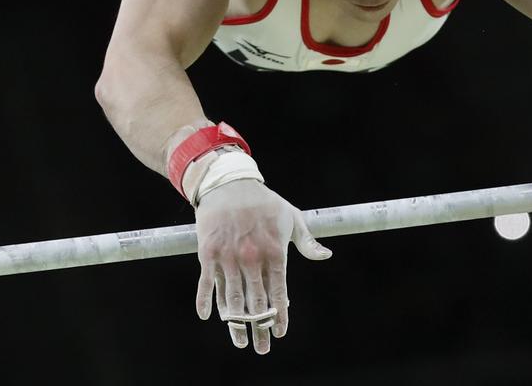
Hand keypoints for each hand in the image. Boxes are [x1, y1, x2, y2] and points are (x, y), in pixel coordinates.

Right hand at [194, 179, 331, 352]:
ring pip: (231, 298)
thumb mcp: (292, 217)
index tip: (280, 333)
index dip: (280, 316)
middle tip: (261, 348)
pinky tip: (208, 317)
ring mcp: (228, 257)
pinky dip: (205, 301)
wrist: (230, 183)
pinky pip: (205, 283)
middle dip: (259, 328)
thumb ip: (307, 242)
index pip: (279, 292)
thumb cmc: (265, 202)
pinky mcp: (208, 253)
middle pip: (255, 302)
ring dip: (235, 323)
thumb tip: (326, 256)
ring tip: (240, 341)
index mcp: (275, 251)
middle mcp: (252, 258)